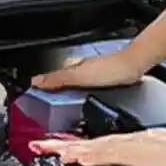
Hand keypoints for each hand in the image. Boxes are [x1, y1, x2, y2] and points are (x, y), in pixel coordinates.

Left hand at [29, 128, 165, 165]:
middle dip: (60, 145)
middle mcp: (122, 143)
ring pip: (90, 147)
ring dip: (68, 149)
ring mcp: (126, 147)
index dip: (71, 145)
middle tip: (37, 145)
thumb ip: (140, 156)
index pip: (92, 144)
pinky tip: (78, 156)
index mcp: (125, 143)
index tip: (54, 147)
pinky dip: (90, 155)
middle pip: (84, 143)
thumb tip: (132, 161)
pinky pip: (107, 154)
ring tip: (48, 150)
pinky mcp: (133, 153)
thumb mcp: (154, 153)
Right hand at [30, 50, 146, 90]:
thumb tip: (36, 82)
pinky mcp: (105, 78)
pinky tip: (84, 97)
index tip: (31, 92)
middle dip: (52, 88)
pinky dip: (80, 90)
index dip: (41, 84)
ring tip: (60, 100)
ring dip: (66, 89)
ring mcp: (94, 73)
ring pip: (75, 81)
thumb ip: (58, 80)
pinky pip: (87, 85)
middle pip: (62, 79)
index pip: (52, 77)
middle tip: (42, 99)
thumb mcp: (79, 77)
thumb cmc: (110, 70)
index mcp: (74, 68)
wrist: (134, 65)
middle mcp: (82, 69)